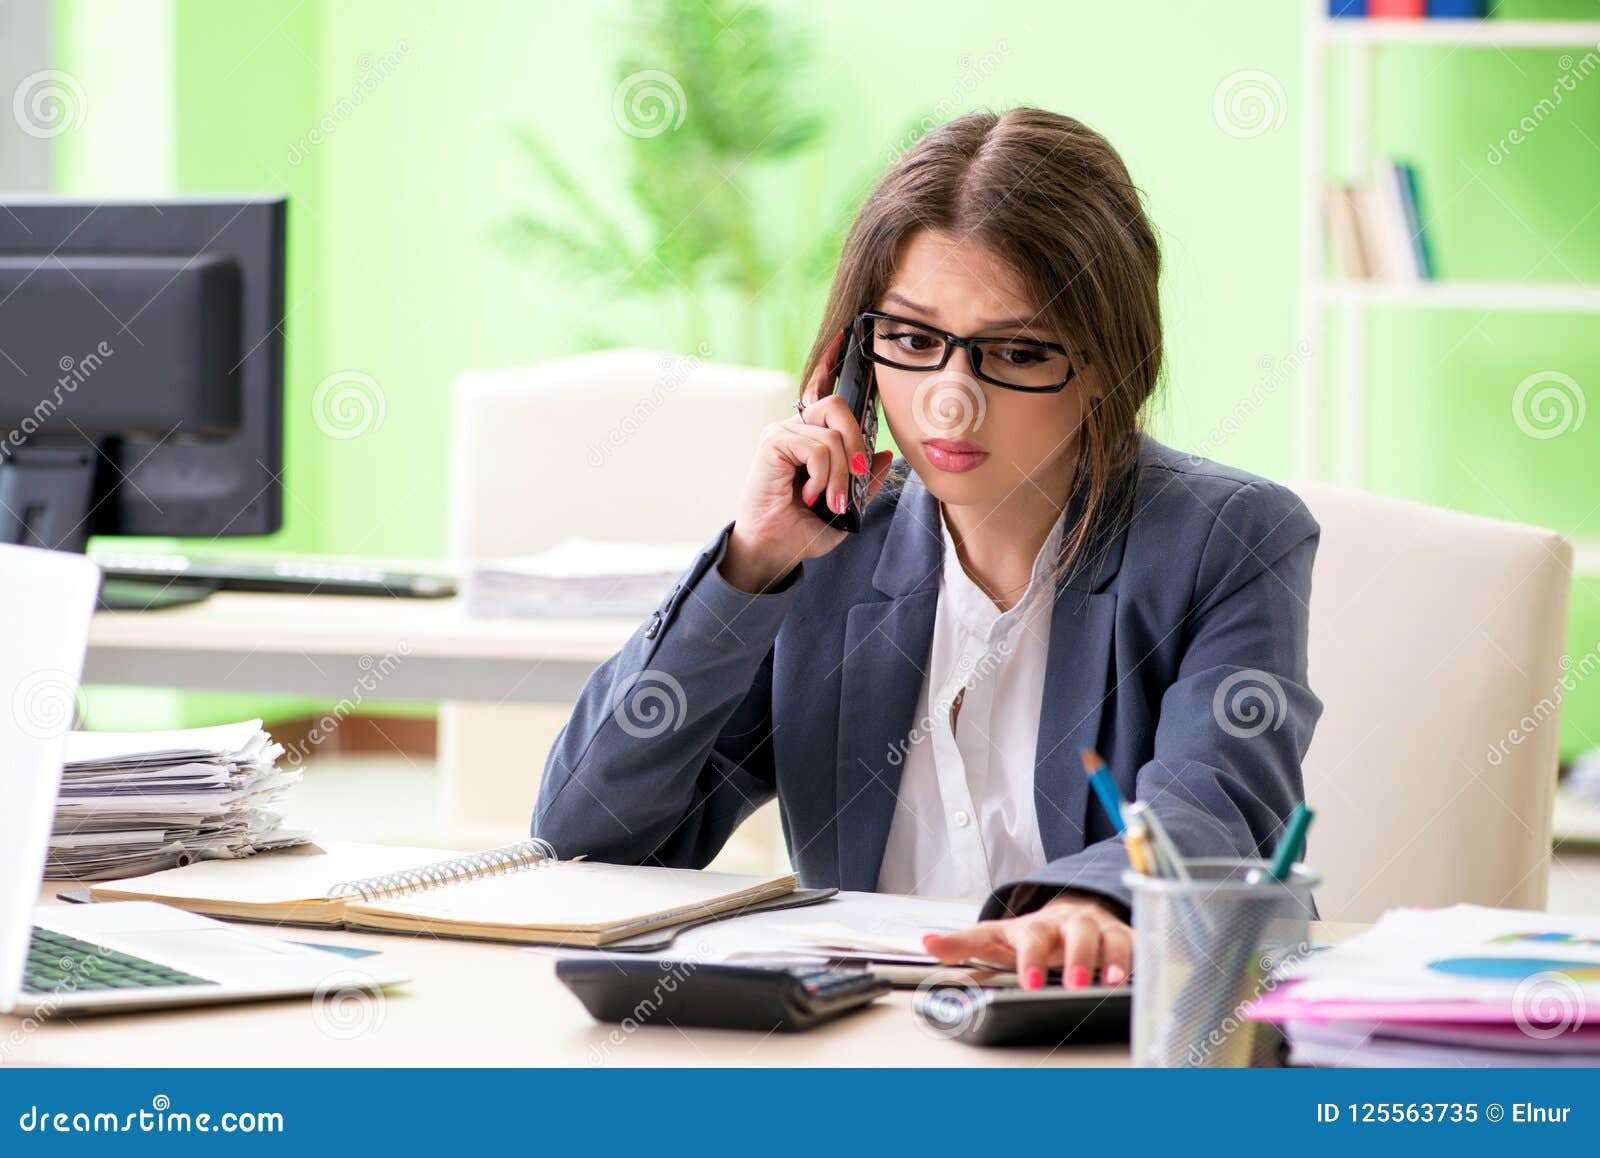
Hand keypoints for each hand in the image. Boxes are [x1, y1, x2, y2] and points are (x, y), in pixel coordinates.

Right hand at [719, 329, 893, 592]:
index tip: (845, 333)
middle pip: (838, 405)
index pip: (822, 390)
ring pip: (833, 434)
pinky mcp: (772, 443)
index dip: (831, 360)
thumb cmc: (804, 529)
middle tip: (856, 478)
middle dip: (856, 443)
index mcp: (811, 438)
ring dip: (840, 475)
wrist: (776, 550)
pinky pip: (818, 447)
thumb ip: (865, 480)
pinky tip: (811, 495)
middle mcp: (795, 429)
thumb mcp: (847, 506)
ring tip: (830, 502)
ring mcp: (782, 433)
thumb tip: (886, 455)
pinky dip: (823, 475)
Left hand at [921, 892, 1132, 989]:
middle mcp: (1071, 924)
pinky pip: (1138, 944)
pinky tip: (1140, 976)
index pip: (1033, 936)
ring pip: (1111, 937)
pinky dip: (1140, 959)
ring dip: (1112, 958)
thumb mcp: (997, 937)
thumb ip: (963, 943)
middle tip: (1074, 986)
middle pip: (1077, 932)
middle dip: (1077, 958)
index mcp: (1038, 925)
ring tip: (1110, 982)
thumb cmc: (1034, 932)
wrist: (1074, 911)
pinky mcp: (1126, 937)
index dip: (1031, 958)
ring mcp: (1101, 929)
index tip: (1030, 982)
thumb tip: (926, 943)